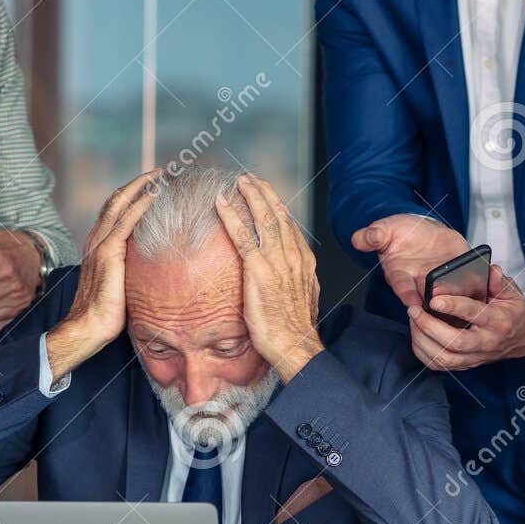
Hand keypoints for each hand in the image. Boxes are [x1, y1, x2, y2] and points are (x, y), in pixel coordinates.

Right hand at [44, 170, 159, 379]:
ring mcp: (100, 244)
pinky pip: (127, 221)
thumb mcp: (120, 283)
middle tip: (161, 171)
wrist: (88, 327)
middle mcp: (96, 238)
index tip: (153, 184)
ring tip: (162, 175)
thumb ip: (130, 268)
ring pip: (120, 203)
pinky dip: (141, 204)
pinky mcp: (108, 253)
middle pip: (116, 199)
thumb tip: (151, 266)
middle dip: (139, 182)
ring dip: (142, 186)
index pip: (114, 210)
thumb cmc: (105, 312)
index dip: (132, 193)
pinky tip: (155, 195)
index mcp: (97, 244)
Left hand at [215, 175, 323, 380]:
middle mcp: (292, 256)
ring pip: (263, 219)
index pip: (289, 225)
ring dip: (250, 196)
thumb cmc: (294, 329)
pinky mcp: (259, 271)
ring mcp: (277, 262)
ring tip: (239, 181)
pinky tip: (220, 203)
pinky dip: (231, 216)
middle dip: (264, 193)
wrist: (295, 345)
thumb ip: (294, 282)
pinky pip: (243, 237)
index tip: (267, 194)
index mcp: (303, 262)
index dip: (277, 206)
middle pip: (278, 214)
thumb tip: (287, 280)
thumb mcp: (301, 299)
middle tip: (250, 178)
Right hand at [351, 214, 468, 308]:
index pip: (403, 289)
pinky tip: (488, 285)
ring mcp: (442, 282)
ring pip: (451, 296)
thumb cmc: (401, 233)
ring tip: (468, 301)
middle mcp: (421, 285)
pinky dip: (479, 285)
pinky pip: (470, 284)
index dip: (408, 296)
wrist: (423, 230)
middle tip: (444, 310)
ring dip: (459, 299)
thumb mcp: (385, 230)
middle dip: (436, 306)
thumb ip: (373, 236)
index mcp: (401, 277)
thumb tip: (359, 239)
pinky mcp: (460, 276)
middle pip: (429, 300)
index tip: (413, 303)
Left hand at [407, 264, 524, 370]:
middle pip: (455, 342)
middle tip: (415, 310)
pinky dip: (423, 352)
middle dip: (430, 327)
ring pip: (444, 358)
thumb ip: (499, 282)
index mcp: (499, 321)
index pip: (474, 314)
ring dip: (423, 341)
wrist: (522, 336)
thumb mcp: (512, 292)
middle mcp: (487, 342)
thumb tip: (491, 271)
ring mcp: (476, 357)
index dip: (453, 306)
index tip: (434, 298)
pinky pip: (440, 365)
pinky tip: (417, 335)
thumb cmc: (513, 311)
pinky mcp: (466, 365)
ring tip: (413, 321)